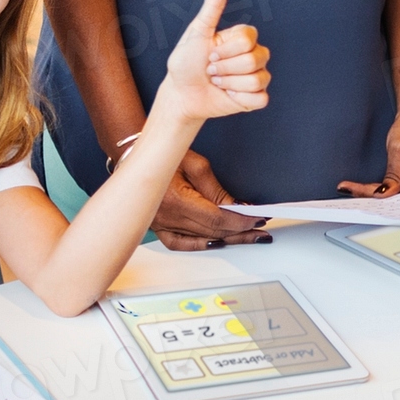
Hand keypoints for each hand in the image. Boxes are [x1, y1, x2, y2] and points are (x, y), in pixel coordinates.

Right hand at [151, 149, 265, 250]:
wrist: (139, 157)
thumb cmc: (166, 154)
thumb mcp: (196, 163)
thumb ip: (215, 188)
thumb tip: (234, 206)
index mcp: (176, 199)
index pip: (216, 218)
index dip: (240, 221)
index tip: (257, 218)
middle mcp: (167, 216)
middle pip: (211, 231)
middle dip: (240, 231)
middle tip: (260, 229)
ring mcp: (160, 224)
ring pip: (200, 238)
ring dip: (226, 239)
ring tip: (247, 237)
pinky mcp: (157, 227)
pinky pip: (180, 244)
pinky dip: (200, 244)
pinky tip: (216, 243)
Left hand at [160, 0, 270, 125]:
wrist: (181, 93)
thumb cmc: (186, 62)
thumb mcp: (197, 33)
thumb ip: (211, 8)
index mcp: (242, 38)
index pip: (249, 39)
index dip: (227, 49)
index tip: (211, 52)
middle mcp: (254, 55)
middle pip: (254, 59)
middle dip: (225, 68)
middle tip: (211, 70)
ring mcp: (256, 76)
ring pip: (256, 80)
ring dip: (229, 84)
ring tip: (218, 82)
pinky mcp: (256, 98)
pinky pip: (260, 99)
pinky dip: (240, 99)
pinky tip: (228, 95)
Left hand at [339, 111, 399, 196]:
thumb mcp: (399, 148)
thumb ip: (393, 175)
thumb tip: (384, 195)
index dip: (391, 201)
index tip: (369, 198)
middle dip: (382, 197)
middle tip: (356, 191)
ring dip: (383, 193)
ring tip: (358, 189)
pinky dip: (390, 188)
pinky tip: (373, 188)